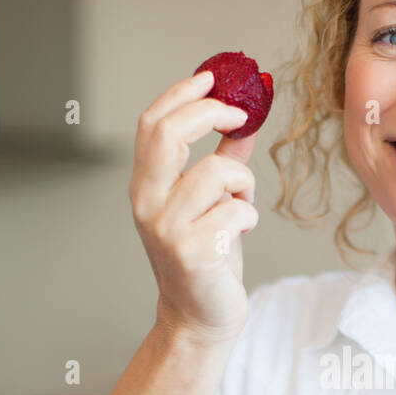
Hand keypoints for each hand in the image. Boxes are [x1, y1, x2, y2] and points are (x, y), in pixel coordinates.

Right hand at [129, 69, 260, 344]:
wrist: (200, 318)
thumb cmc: (206, 259)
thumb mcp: (210, 203)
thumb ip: (223, 161)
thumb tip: (244, 122)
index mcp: (146, 186)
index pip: (152, 124)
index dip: (181, 94)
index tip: (212, 76)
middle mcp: (148, 203)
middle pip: (170, 133)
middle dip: (212, 113)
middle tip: (239, 115)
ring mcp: (167, 228)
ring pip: (216, 171)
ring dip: (243, 181)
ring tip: (242, 203)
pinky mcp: (193, 251)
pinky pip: (237, 209)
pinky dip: (249, 216)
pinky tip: (241, 233)